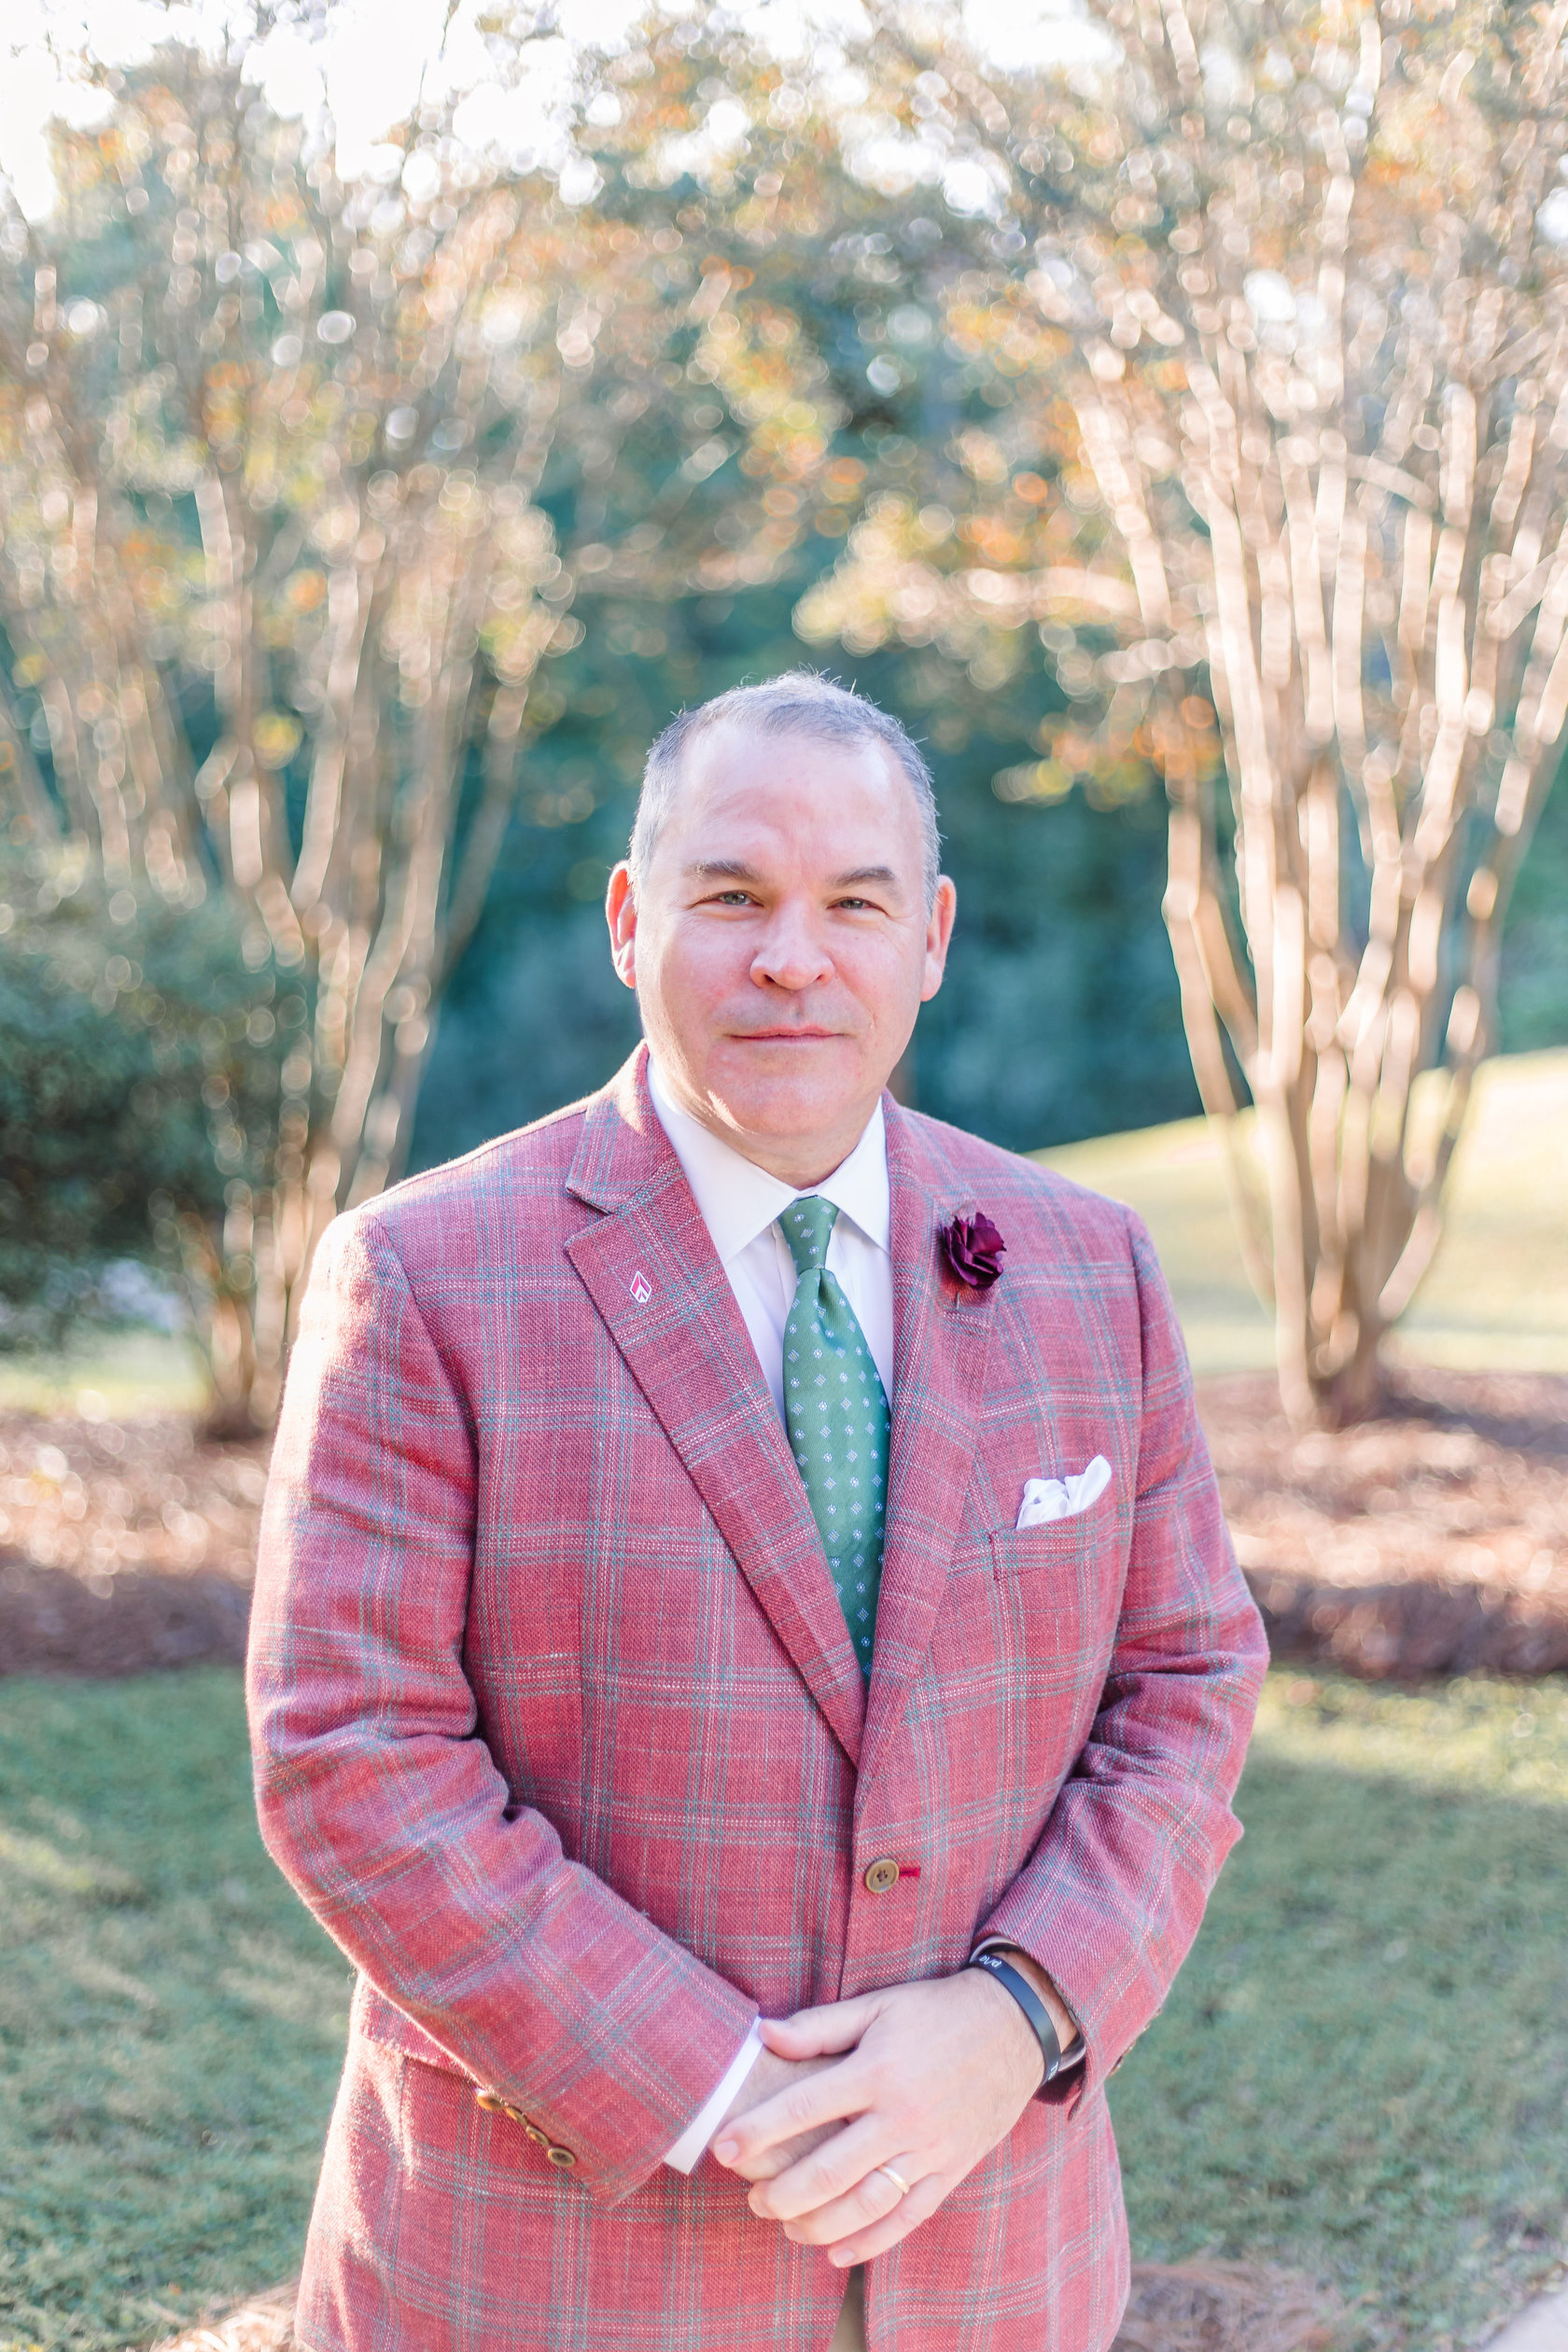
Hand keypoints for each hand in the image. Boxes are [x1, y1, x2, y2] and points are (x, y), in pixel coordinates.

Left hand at [710, 1968, 1045, 2267]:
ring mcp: (929, 2147)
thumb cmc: (936, 2011)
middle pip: (828, 2169)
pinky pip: (908, 2216)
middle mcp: (901, 2115)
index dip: (757, 2131)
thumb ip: (819, 2027)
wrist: (1014, 2026)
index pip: (803, 2108)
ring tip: (784, 2225)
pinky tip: (838, 2252)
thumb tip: (763, 2035)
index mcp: (877, 2070)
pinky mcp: (951, 2168)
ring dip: (818, 2224)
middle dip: (781, 2192)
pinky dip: (871, 2241)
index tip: (722, 2148)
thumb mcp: (878, 2004)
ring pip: (865, 2204)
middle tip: (752, 2198)